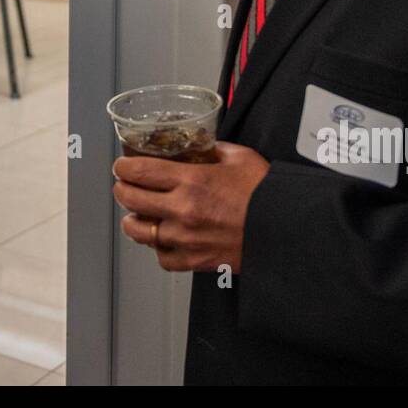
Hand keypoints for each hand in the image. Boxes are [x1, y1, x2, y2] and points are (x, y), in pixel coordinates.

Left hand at [112, 141, 270, 272]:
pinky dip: (158, 248)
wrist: (286, 229)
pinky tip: (162, 239)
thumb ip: (213, 150)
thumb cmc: (266, 195)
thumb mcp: (239, 157)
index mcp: (192, 181)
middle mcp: (183, 211)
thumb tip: (199, 146)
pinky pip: (162, 258)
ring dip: (133, 220)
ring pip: (139, 232)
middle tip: (123, 185)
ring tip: (135, 214)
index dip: (123, 166)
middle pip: (131, 200)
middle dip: (121, 189)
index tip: (121, 165)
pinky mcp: (195, 260)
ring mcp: (186, 238)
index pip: (140, 171)